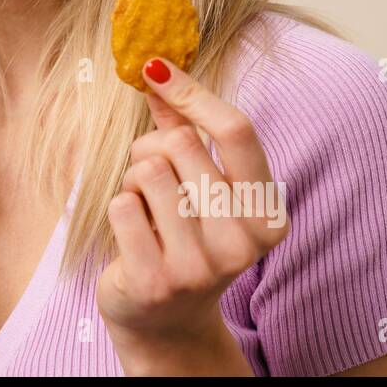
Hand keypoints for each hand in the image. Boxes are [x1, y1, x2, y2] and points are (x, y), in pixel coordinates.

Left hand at [97, 56, 289, 374]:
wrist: (165, 321)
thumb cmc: (183, 237)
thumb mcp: (196, 184)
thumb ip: (180, 127)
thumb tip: (157, 66)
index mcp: (267, 215)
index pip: (235, 130)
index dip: (192, 92)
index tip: (156, 66)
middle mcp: (244, 243)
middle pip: (181, 144)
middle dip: (152, 149)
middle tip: (151, 179)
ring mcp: (201, 266)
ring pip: (148, 171)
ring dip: (134, 180)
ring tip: (146, 210)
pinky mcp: (156, 281)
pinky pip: (121, 204)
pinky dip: (118, 208)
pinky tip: (133, 234)